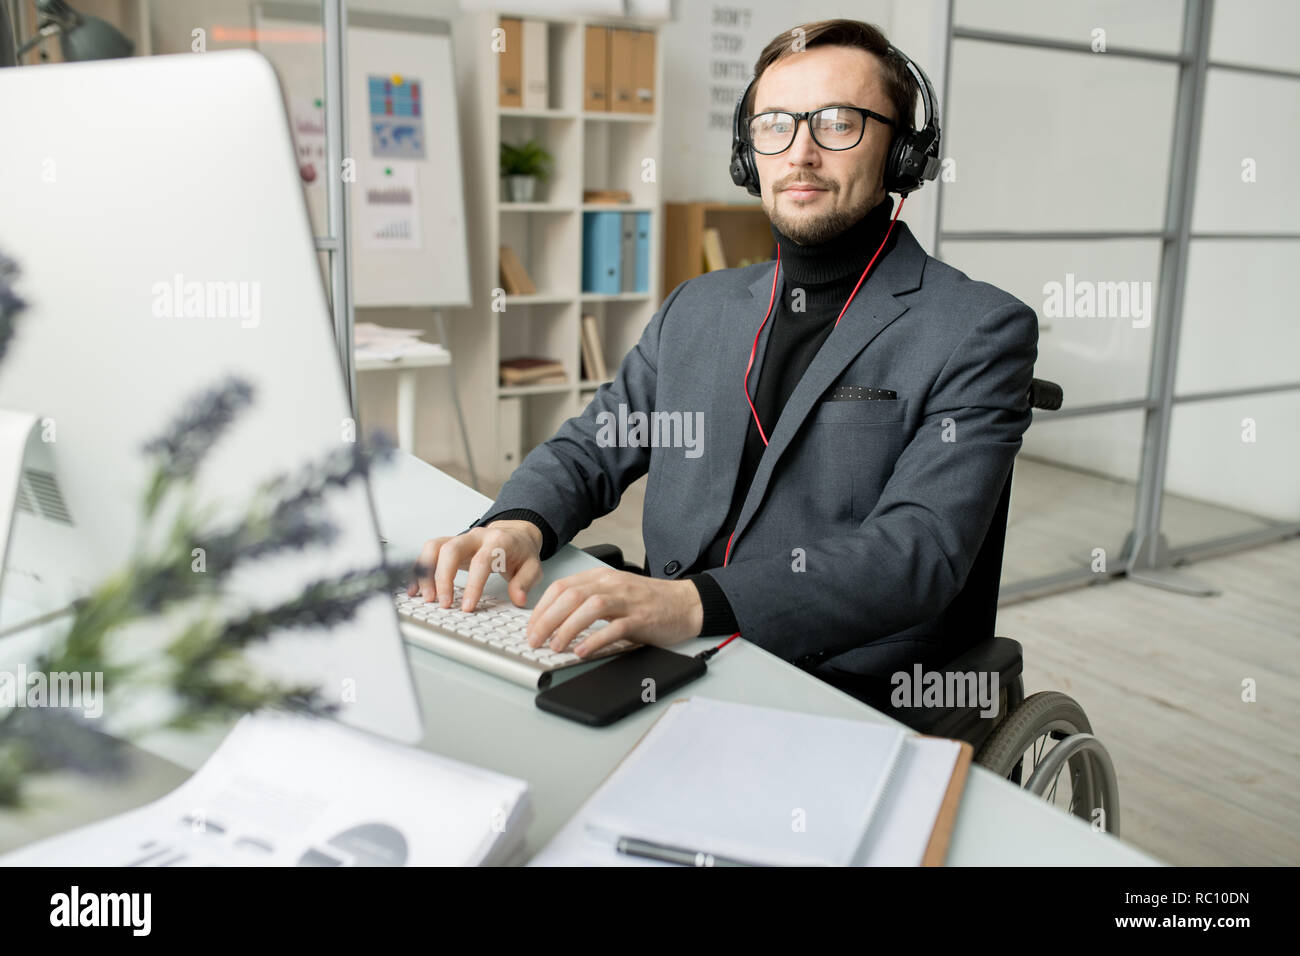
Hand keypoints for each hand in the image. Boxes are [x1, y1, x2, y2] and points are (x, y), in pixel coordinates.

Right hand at [409, 520, 542, 610]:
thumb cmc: (521, 552)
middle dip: (443, 578)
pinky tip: (415, 589)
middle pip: (451, 550)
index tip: (467, 606)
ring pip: (435, 548)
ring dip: (426, 573)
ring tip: (426, 598)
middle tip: (443, 603)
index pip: (481, 561)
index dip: (473, 584)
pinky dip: (419, 571)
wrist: (515, 534)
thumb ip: (525, 582)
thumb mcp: (533, 567)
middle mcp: (475, 537)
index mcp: (497, 541)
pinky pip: (429, 553)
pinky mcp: (449, 545)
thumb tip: (518, 598)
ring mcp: (460, 539)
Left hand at [524, 567, 703, 657]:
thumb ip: (588, 600)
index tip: (530, 627)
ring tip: (554, 646)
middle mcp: (612, 584)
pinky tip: (582, 651)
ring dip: (567, 628)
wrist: (686, 603)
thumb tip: (554, 620)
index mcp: (601, 577)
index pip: (562, 587)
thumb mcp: (615, 593)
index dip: (541, 608)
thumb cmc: (649, 601)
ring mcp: (627, 600)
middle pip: (571, 596)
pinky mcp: (641, 619)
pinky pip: (615, 627)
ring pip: (590, 608)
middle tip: (534, 640)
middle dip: (546, 619)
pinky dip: (595, 640)